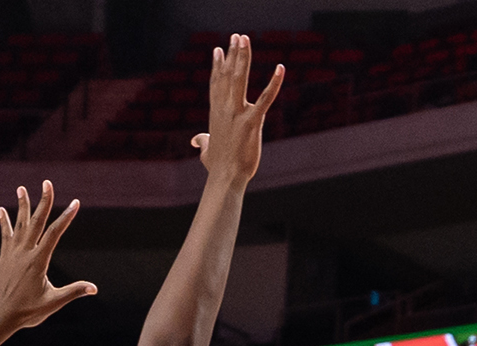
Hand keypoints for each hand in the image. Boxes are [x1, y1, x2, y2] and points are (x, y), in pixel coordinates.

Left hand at [0, 180, 95, 328]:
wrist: (2, 314)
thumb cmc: (29, 311)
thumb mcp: (54, 302)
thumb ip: (73, 292)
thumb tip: (93, 288)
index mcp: (38, 261)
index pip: (54, 233)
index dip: (66, 217)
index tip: (75, 203)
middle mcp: (25, 252)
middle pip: (36, 221)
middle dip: (43, 201)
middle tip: (47, 183)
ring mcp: (13, 253)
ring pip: (19, 224)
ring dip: (22, 206)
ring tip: (21, 188)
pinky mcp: (5, 257)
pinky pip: (5, 235)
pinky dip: (4, 222)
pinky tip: (1, 210)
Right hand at [192, 34, 283, 183]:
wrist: (225, 178)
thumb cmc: (218, 167)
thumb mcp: (206, 151)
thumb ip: (202, 142)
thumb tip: (196, 140)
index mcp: (215, 113)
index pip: (216, 83)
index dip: (217, 66)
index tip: (218, 50)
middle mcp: (224, 109)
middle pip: (227, 75)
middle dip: (232, 54)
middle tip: (236, 36)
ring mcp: (237, 114)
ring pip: (239, 79)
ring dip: (243, 57)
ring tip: (244, 40)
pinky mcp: (252, 122)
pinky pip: (265, 99)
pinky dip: (274, 83)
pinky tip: (280, 68)